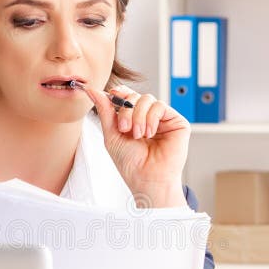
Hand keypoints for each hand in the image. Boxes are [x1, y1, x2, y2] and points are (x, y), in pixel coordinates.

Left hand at [84, 84, 190, 208]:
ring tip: (138, 135)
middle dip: (126, 110)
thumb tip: (91, 90)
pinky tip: (149, 133)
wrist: (146, 178)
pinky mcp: (176, 122)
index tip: (112, 96)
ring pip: (147, 99)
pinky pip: (160, 106)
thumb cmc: (130, 163)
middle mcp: (148, 118)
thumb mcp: (111, 135)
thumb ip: (104, 111)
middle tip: (124, 129)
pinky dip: (151, 118)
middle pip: (135, 96)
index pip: (127, 96)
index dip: (120, 93)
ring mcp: (162, 119)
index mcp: (133, 120)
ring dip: (138, 116)